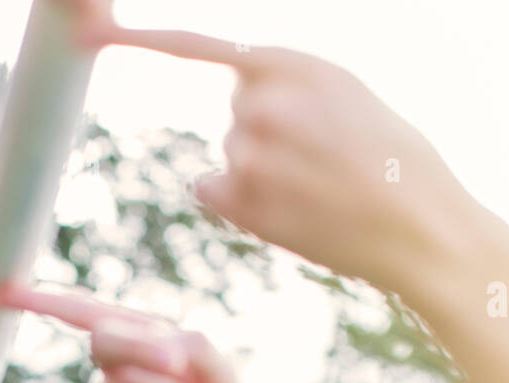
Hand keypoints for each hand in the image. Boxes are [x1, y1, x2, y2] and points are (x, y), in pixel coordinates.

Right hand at [0, 288, 255, 382]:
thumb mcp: (221, 368)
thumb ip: (195, 348)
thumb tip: (162, 350)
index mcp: (134, 333)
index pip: (81, 311)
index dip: (40, 300)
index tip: (2, 293)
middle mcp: (112, 364)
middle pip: (102, 341)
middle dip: (142, 352)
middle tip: (179, 366)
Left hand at [80, 24, 478, 297]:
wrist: (420, 226)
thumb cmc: (396, 163)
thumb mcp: (348, 96)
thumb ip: (290, 85)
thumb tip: (238, 97)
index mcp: (291, 63)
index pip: (196, 47)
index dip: (138, 39)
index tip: (88, 31)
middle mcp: (259, 102)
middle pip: (234, 116)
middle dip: (268, 137)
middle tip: (325, 163)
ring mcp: (246, 152)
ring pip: (230, 158)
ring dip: (261, 176)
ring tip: (319, 190)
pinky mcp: (239, 199)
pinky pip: (213, 191)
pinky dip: (239, 203)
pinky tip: (291, 211)